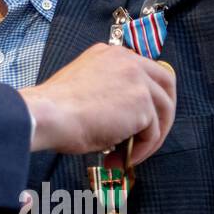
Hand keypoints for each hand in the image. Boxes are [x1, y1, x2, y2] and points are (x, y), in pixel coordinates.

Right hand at [18, 42, 175, 164]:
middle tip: (147, 139)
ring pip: (162, 112)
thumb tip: (125, 120)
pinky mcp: (143, 103)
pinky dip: (140, 151)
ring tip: (123, 157)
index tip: (135, 120)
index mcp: (111, 54)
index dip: (145, 97)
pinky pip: (152, 133)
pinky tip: (118, 159)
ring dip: (148, 140)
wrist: (47, 115)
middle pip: (166, 83)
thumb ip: (109, 92)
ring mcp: (138, 79)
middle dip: (162, 114)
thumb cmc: (55, 109)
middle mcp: (128, 60)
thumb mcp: (85, 87)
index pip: (144, 71)